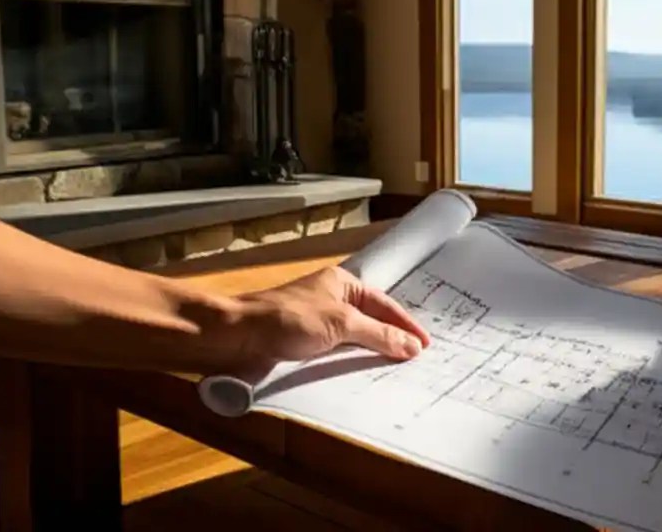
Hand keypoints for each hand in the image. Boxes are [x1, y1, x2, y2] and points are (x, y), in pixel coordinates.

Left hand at [235, 266, 430, 369]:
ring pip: (355, 339)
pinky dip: (353, 364)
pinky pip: (337, 354)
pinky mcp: (304, 345)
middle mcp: (332, 299)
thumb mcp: (341, 324)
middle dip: (393, 339)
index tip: (425, 345)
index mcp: (342, 284)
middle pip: (372, 320)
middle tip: (418, 360)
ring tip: (397, 371)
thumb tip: (412, 347)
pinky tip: (364, 377)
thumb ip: (378, 335)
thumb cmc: (288, 319)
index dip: (406, 324)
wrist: (236, 337)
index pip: (384, 304)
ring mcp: (318, 323)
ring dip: (373, 354)